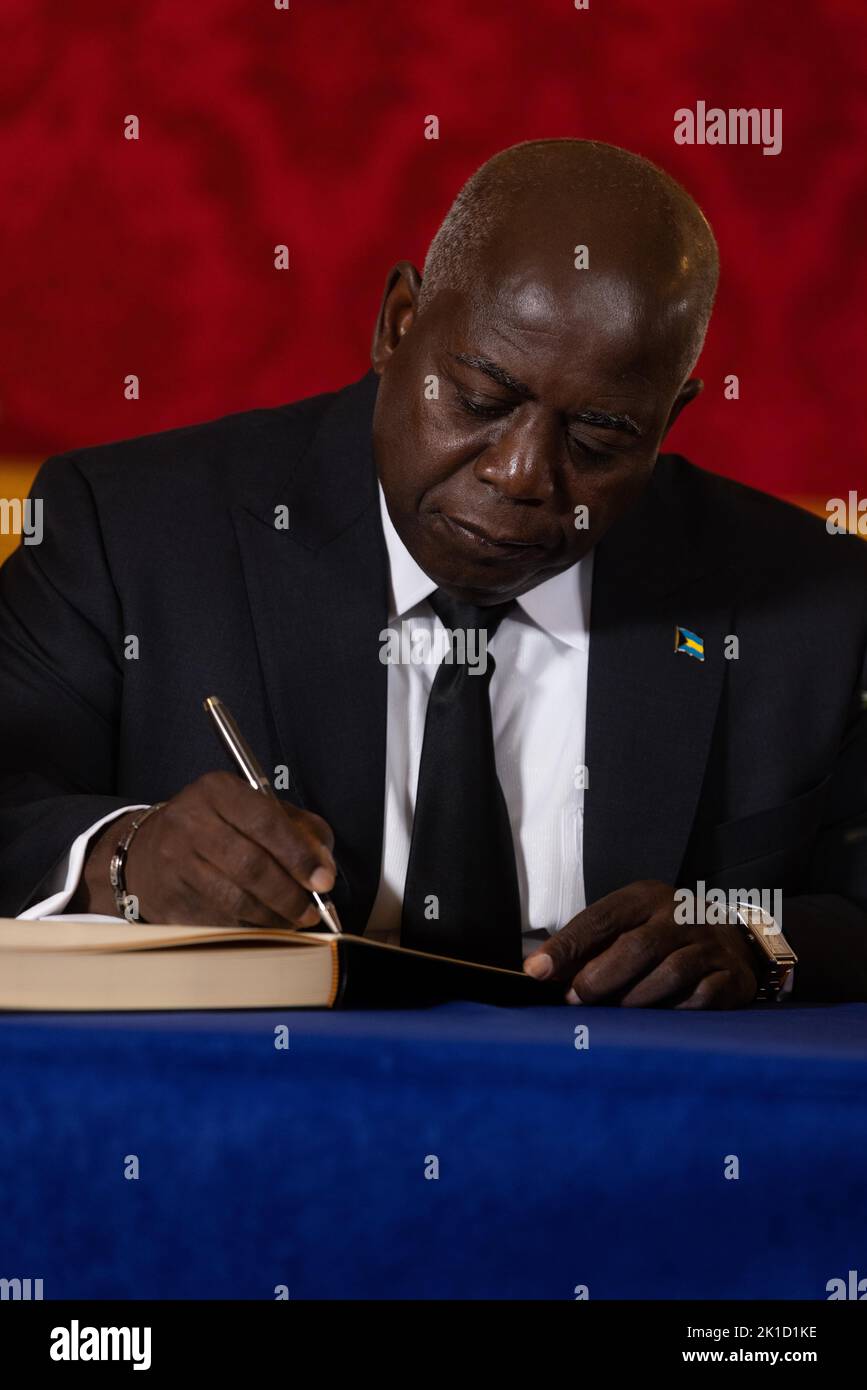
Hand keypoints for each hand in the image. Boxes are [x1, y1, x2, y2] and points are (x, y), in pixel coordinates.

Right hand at [75, 771, 335, 928]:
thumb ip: (299, 828)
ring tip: (294, 919)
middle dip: (290, 894)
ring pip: (236, 899)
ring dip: (274, 916)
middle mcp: (191, 822)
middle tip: (312, 909)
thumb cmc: (214, 827)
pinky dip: (250, 927)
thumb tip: (325, 865)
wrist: (145, 852)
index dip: (299, 855)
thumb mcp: (254, 808)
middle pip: (251, 866)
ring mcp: (176, 863)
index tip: (324, 880)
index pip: (265, 822)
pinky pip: (220, 921)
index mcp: (217, 791)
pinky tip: (264, 924)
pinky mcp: (170, 900)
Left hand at [523, 880, 758, 1008]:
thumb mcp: (626, 926)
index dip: (568, 945)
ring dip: (635, 997)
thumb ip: (586, 947)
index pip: (602, 918)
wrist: (732, 940)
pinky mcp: (731, 975)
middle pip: (638, 946)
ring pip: (671, 972)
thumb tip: (538, 971)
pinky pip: (701, 997)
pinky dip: (675, 1011)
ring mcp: (710, 943)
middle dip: (600, 976)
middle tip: (575, 1000)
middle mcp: (680, 914)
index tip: (537, 971)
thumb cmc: (661, 936)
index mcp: (646, 897)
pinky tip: (657, 1020)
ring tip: (613, 1013)